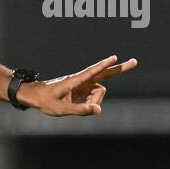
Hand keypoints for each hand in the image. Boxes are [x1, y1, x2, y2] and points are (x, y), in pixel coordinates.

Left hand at [19, 55, 137, 116]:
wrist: (34, 96)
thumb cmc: (45, 101)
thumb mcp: (61, 110)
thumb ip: (80, 110)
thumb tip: (99, 110)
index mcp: (75, 81)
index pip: (92, 72)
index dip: (103, 66)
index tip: (113, 58)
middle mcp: (81, 80)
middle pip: (104, 74)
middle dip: (119, 69)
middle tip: (135, 62)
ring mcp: (82, 84)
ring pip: (98, 91)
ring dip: (96, 101)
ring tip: (84, 107)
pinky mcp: (81, 88)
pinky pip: (93, 95)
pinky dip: (92, 102)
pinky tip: (81, 105)